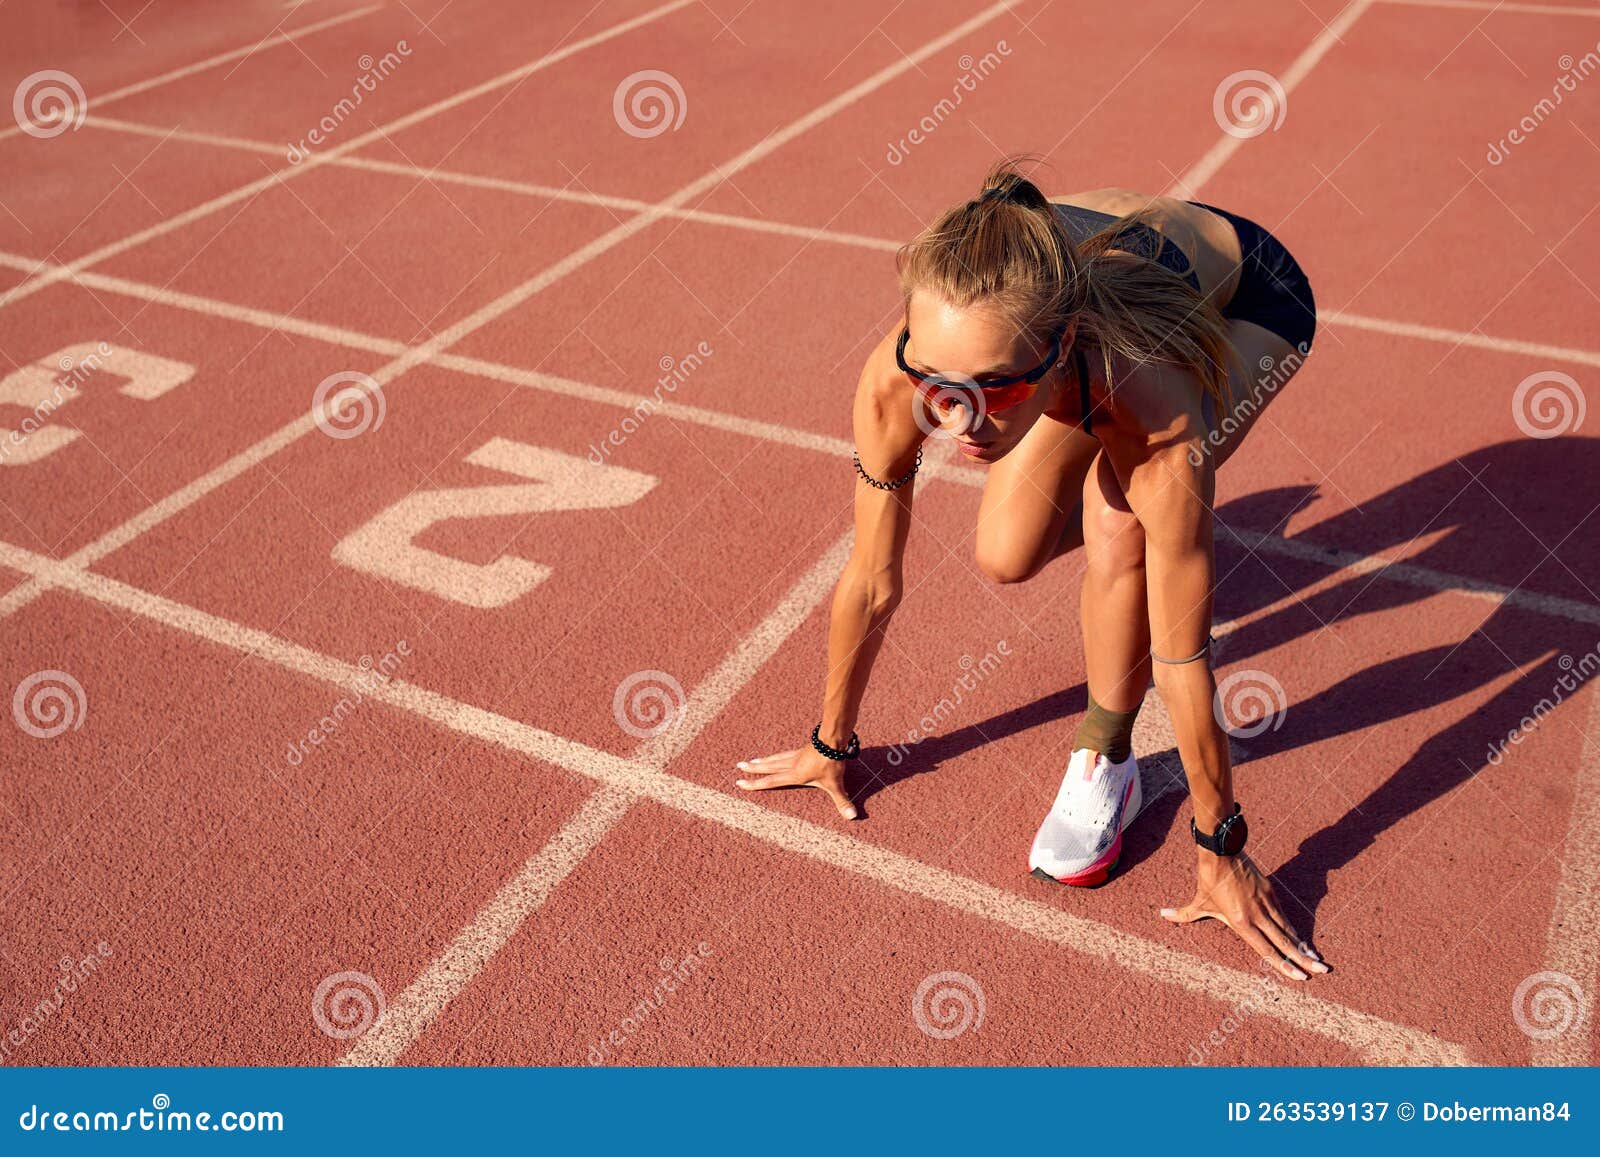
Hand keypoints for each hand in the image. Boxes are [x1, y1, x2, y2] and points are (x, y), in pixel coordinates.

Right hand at [734, 745, 857, 818]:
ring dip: (763, 761)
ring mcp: (797, 755)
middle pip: (769, 766)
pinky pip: (785, 753)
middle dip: (753, 768)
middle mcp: (792, 764)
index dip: (755, 783)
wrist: (834, 738)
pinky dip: (777, 755)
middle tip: (739, 766)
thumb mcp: (836, 784)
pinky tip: (777, 755)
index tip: (740, 783)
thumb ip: (842, 801)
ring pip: (775, 758)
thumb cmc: (832, 762)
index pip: (771, 780)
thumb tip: (851, 817)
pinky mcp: (803, 749)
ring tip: (752, 761)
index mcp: (795, 774)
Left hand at [1161, 849, 1328, 979]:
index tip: (1299, 977)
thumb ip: (1183, 914)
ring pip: (1288, 929)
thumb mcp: (1198, 901)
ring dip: (1303, 946)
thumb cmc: (1208, 879)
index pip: (1266, 949)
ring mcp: (1267, 903)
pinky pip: (1285, 915)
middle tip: (1321, 972)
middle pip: (1284, 942)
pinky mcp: (1271, 892)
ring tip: (1317, 961)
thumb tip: (1162, 915)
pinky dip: (1295, 930)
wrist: (1222, 851)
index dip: (1283, 964)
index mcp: (1241, 921)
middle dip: (1303, 960)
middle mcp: (1258, 915)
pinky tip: (1302, 940)